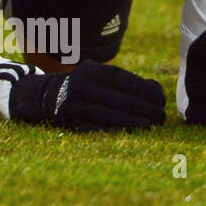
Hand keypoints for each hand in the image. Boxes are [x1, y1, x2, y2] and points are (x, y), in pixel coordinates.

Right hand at [11, 61, 165, 130]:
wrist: (44, 96)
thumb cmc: (84, 86)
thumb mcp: (100, 76)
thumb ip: (126, 80)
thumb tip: (156, 89)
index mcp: (90, 70)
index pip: (122, 79)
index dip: (144, 90)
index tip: (161, 99)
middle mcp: (79, 84)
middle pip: (118, 99)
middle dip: (143, 109)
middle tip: (161, 117)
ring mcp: (72, 104)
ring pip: (108, 115)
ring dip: (133, 123)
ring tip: (150, 127)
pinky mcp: (67, 121)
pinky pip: (94, 129)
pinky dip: (114, 132)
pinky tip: (130, 134)